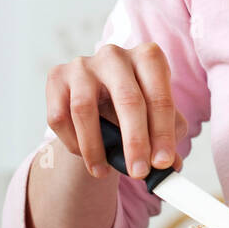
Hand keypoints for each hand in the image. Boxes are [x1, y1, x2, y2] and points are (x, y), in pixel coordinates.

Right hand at [45, 41, 188, 179]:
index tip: (163, 163)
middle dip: (135, 141)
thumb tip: (172, 167)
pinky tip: (85, 155)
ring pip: (84, 109)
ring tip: (103, 172)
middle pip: (127, 99)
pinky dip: (72, 142)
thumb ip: (167, 139)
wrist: (99, 101)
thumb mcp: (156, 119)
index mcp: (148, 58)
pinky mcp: (56, 77)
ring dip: (95, 148)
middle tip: (138, 172)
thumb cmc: (134, 109)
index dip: (163, 133)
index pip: (159, 97)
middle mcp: (115, 55)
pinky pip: (59, 116)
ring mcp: (83, 64)